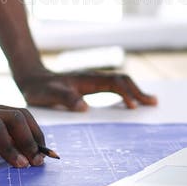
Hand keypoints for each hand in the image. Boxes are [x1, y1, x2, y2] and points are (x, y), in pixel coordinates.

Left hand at [17, 69, 157, 111]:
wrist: (32, 79)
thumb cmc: (40, 88)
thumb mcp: (50, 95)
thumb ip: (66, 99)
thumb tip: (85, 107)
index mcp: (88, 79)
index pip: (114, 83)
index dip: (126, 93)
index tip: (133, 106)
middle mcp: (94, 77)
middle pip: (123, 81)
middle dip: (139, 91)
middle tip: (153, 103)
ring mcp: (94, 81)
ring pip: (121, 83)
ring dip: (135, 91)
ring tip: (149, 101)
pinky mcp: (91, 86)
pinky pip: (114, 88)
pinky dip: (126, 93)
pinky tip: (130, 102)